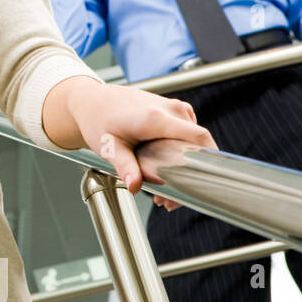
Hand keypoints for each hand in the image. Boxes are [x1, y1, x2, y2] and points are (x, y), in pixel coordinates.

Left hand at [65, 81, 214, 208]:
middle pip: (198, 145)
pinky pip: (189, 134)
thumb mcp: (107, 146)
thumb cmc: (98, 120)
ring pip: (195, 142)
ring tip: (163, 191)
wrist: (93, 100)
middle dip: (191, 175)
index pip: (198, 138)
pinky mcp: (175, 111)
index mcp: (156, 118)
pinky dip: (182, 154)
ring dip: (186, 167)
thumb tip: (134, 186)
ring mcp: (175, 107)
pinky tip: (166, 171)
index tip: (199, 186)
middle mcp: (170, 109)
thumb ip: (124, 166)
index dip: (208, 162)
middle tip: (169, 200)